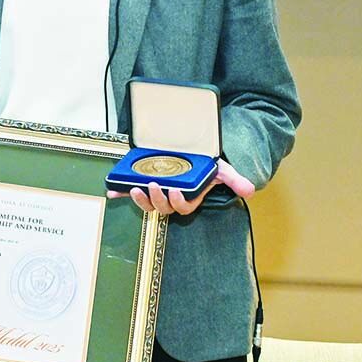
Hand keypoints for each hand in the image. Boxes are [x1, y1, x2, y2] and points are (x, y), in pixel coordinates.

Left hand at [107, 158, 254, 215]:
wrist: (192, 154)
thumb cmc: (207, 166)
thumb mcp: (221, 170)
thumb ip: (234, 180)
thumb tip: (250, 190)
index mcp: (188, 198)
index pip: (182, 207)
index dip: (177, 202)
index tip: (175, 190)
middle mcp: (171, 199)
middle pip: (162, 207)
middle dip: (156, 199)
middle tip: (152, 185)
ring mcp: (156, 193)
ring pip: (146, 204)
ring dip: (138, 199)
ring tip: (133, 188)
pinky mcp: (143, 185)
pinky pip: (130, 193)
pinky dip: (120, 194)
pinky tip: (111, 192)